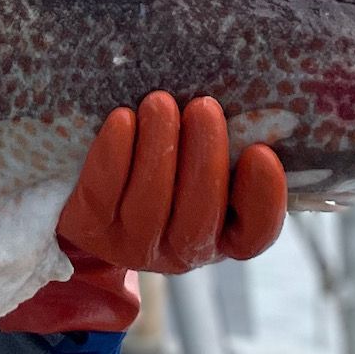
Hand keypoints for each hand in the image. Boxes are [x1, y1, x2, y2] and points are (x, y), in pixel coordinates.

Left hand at [58, 93, 287, 273]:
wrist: (99, 203)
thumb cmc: (172, 169)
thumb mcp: (206, 164)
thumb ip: (232, 147)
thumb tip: (255, 104)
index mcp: (224, 236)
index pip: (255, 233)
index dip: (263, 199)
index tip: (261, 152)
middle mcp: (183, 250)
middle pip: (199, 217)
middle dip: (204, 160)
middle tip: (204, 107)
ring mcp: (134, 245)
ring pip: (148, 206)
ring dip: (157, 150)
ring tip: (160, 102)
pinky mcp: (91, 229)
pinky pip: (102, 195)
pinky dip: (113, 155)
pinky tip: (122, 118)